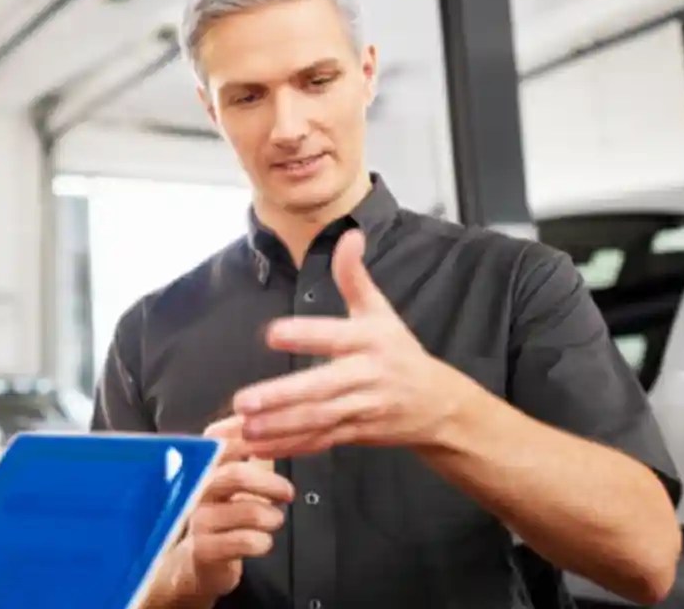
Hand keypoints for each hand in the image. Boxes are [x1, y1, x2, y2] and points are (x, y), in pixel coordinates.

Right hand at [159, 417, 293, 602]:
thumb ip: (253, 452)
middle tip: (287, 493)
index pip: (219, 438)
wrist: (191, 565)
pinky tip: (261, 542)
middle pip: (234, 474)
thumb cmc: (218, 516)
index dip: (246, 435)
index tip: (271, 439)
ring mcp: (197, 519)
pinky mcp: (203, 549)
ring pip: (245, 510)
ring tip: (274, 520)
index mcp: (203, 465)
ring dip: (270, 516)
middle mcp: (195, 488)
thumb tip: (276, 420)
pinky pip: (243, 541)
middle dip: (269, 483)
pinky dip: (262, 541)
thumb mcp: (234, 480)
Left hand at [232, 229, 482, 457]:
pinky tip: (258, 448)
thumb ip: (355, 277)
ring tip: (244, 427)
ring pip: (318, 420)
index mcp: (370, 342)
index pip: (335, 336)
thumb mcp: (381, 311)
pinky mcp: (354, 434)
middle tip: (244, 400)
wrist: (438, 405)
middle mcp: (366, 377)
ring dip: (280, 426)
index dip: (306, 335)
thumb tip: (349, 235)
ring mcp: (361, 410)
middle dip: (283, 397)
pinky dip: (289, 446)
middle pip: (322, 388)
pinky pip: (319, 441)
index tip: (272, 333)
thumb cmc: (400, 352)